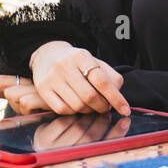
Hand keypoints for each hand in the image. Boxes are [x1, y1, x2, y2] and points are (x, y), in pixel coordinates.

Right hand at [0, 41, 130, 116]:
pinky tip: (77, 107)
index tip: (125, 109)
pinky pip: (62, 109)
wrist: (47, 54)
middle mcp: (64, 66)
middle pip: (89, 96)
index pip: (102, 81)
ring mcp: (51, 78)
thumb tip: (118, 95)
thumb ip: (110, 76)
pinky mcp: (42, 89)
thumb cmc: (76, 62)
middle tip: (106, 107)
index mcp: (81, 56)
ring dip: (89, 111)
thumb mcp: (94, 62)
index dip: (116, 98)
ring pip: (77, 105)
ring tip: (92, 106)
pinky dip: (74, 112)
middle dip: (102, 106)